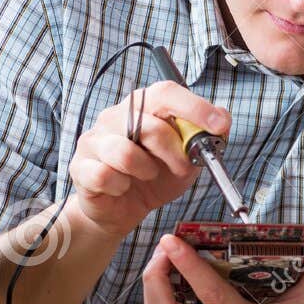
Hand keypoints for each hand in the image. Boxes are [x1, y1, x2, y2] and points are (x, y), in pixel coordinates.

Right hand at [68, 80, 230, 238]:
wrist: (122, 210)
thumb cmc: (154, 178)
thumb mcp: (187, 159)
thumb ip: (204, 137)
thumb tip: (223, 117)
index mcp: (143, 106)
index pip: (166, 92)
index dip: (194, 107)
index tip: (218, 124)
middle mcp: (115, 116)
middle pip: (150, 125)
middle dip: (175, 153)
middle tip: (183, 168)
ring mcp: (95, 140)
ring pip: (124, 153)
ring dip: (146, 171)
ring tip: (148, 176)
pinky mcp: (80, 165)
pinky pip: (106, 176)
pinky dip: (122, 187)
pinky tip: (123, 188)